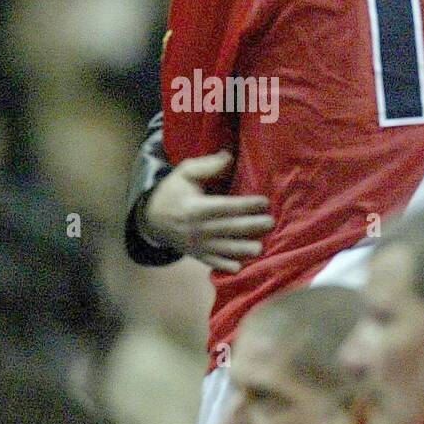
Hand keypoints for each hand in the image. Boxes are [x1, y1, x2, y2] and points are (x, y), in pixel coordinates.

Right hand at [141, 151, 274, 272]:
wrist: (152, 220)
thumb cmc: (172, 193)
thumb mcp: (184, 173)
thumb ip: (207, 165)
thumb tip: (229, 156)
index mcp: (196, 208)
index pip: (226, 207)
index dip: (246, 205)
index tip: (264, 201)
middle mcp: (199, 229)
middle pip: (230, 229)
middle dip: (252, 227)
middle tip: (271, 222)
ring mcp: (199, 245)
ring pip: (226, 250)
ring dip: (245, 250)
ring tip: (262, 246)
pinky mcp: (200, 256)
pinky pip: (216, 264)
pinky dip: (229, 267)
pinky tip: (242, 266)